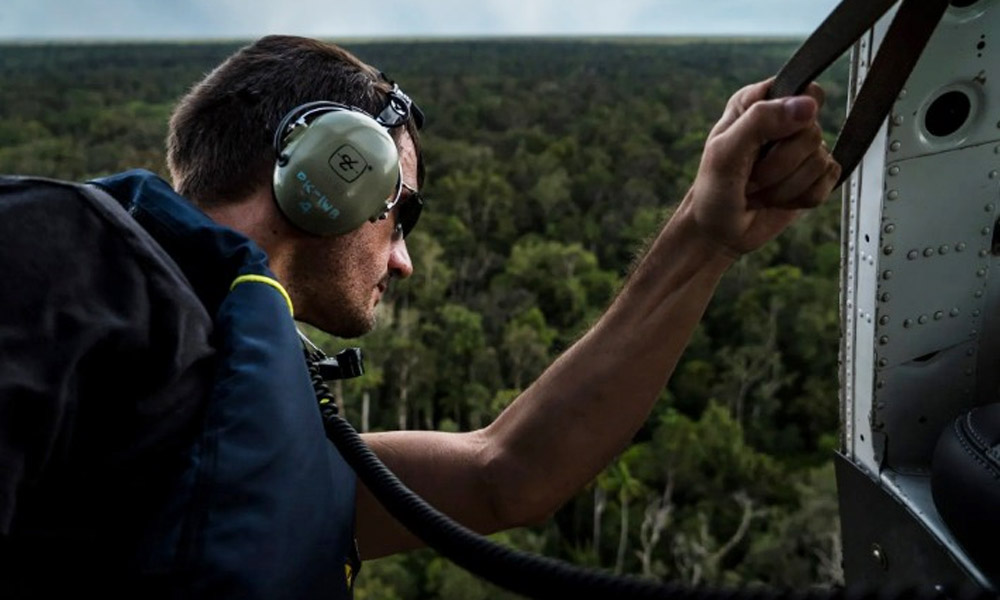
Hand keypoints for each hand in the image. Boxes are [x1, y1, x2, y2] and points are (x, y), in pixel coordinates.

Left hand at [686, 78, 840, 258]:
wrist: (718, 232)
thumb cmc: (714, 190)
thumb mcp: (725, 152)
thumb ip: (760, 121)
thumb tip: (808, 105)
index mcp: (758, 102)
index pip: (803, 91)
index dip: (792, 118)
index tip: (767, 141)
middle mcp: (783, 121)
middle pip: (812, 133)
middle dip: (778, 165)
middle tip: (750, 176)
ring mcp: (802, 150)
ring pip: (820, 162)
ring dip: (784, 187)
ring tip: (759, 190)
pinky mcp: (815, 177)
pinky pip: (828, 183)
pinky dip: (799, 198)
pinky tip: (777, 200)